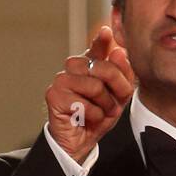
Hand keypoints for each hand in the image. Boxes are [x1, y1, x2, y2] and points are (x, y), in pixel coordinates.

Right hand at [45, 25, 134, 163]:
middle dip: (117, 89)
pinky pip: (85, 104)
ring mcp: (61, 80)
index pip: (96, 49)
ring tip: (100, 112)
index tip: (107, 33)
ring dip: (104, 105)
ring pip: (95, 86)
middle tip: (114, 105)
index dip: (102, 41)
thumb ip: (121, 75)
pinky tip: (86, 118)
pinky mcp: (54, 95)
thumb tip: (119, 51)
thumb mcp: (117, 97)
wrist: (80, 142)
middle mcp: (73, 69)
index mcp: (88, 66)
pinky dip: (93, 115)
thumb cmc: (97, 117)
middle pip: (103, 68)